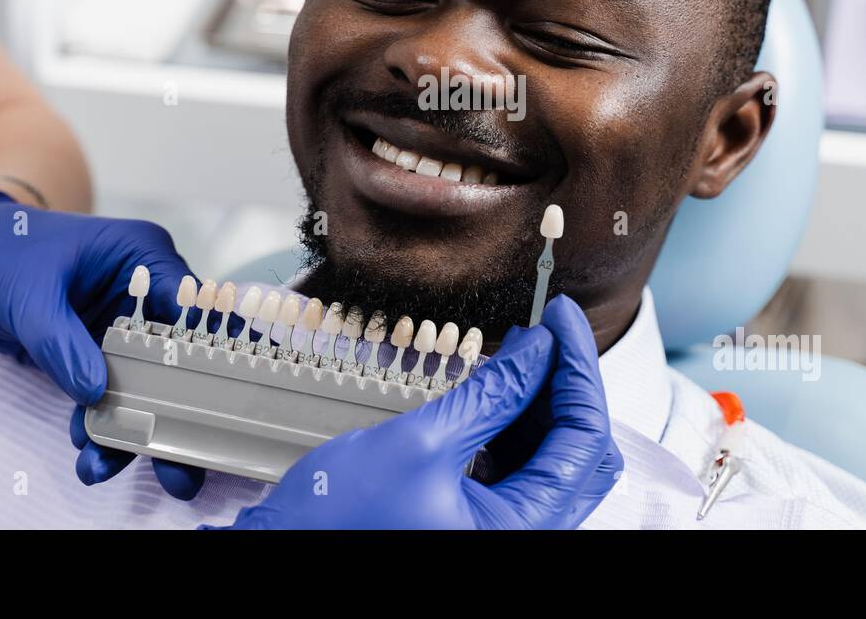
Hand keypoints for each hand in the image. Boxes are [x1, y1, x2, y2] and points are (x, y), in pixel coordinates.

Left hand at [0, 185, 205, 497]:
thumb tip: (94, 392)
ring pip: (144, 383)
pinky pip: (110, 392)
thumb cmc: (0, 250)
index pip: (192, 308)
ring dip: (133, 427)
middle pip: (177, 356)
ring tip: (108, 467)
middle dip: (175, 411)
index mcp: (143, 257)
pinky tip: (91, 455)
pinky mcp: (98, 350)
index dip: (206, 355)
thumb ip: (62, 342)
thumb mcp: (29, 294)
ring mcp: (123, 324)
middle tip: (178, 463)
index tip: (207, 403)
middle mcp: (145, 292)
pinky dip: (101, 423)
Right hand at [206, 295, 622, 528]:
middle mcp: (522, 538)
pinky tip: (496, 392)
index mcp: (520, 533)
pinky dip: (514, 427)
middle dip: (566, 385)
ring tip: (520, 354)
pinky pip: (519, 471)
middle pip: (579, 453)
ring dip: (540, 403)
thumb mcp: (420, 443)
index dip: (579, 369)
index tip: (560, 316)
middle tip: (546, 331)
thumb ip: (492, 394)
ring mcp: (502, 532)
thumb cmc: (336, 521)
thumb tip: (538, 349)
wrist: (282, 549)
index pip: (583, 440)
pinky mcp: (478, 523)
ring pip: (551, 460)